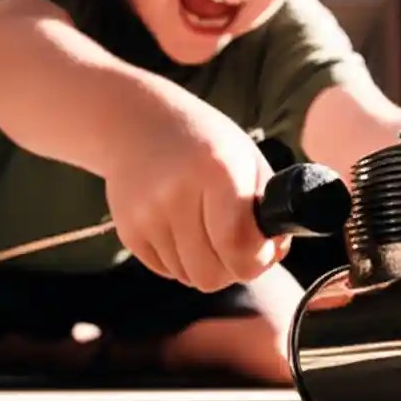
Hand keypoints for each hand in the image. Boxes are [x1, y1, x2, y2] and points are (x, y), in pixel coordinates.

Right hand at [103, 101, 289, 291]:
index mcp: (217, 172)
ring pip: (188, 278)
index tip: (260, 247)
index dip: (257, 259)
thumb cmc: (203, 142)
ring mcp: (147, 215)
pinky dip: (179, 259)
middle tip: (234, 245)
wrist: (136, 122)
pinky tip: (181, 227)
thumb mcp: (247, 159)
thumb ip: (267, 208)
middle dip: (231, 269)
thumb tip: (273, 253)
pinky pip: (165, 271)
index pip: (239, 249)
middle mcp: (177, 195)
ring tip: (205, 230)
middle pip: (211, 276)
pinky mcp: (127, 230)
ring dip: (204, 264)